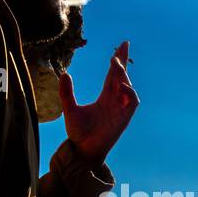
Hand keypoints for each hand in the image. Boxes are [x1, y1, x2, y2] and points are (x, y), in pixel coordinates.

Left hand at [58, 40, 138, 165]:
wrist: (82, 150)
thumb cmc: (78, 133)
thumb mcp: (70, 109)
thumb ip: (67, 92)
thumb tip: (65, 74)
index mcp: (105, 97)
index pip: (113, 75)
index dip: (118, 60)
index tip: (122, 45)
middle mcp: (115, 101)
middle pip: (122, 76)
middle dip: (124, 61)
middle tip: (123, 45)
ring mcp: (121, 109)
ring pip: (128, 87)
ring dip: (124, 75)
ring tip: (116, 64)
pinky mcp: (124, 119)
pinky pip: (132, 102)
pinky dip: (130, 93)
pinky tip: (122, 85)